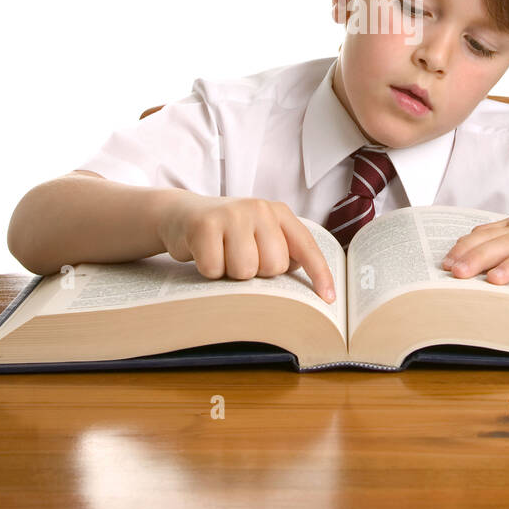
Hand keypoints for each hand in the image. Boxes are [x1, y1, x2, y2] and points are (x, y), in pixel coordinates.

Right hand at [156, 194, 336, 302]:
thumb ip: (281, 252)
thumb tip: (304, 288)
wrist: (181, 215)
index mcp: (278, 213)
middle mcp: (259, 209)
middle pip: (273, 266)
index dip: (319, 273)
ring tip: (222, 255)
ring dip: (230, 273)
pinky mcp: (205, 225)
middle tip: (239, 258)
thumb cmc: (227, 235)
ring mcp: (232, 214)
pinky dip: (207, 271)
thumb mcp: (258, 236)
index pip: (305, 246)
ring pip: (245, 270)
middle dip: (256, 273)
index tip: (328, 299)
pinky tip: (203, 253)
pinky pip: (215, 269)